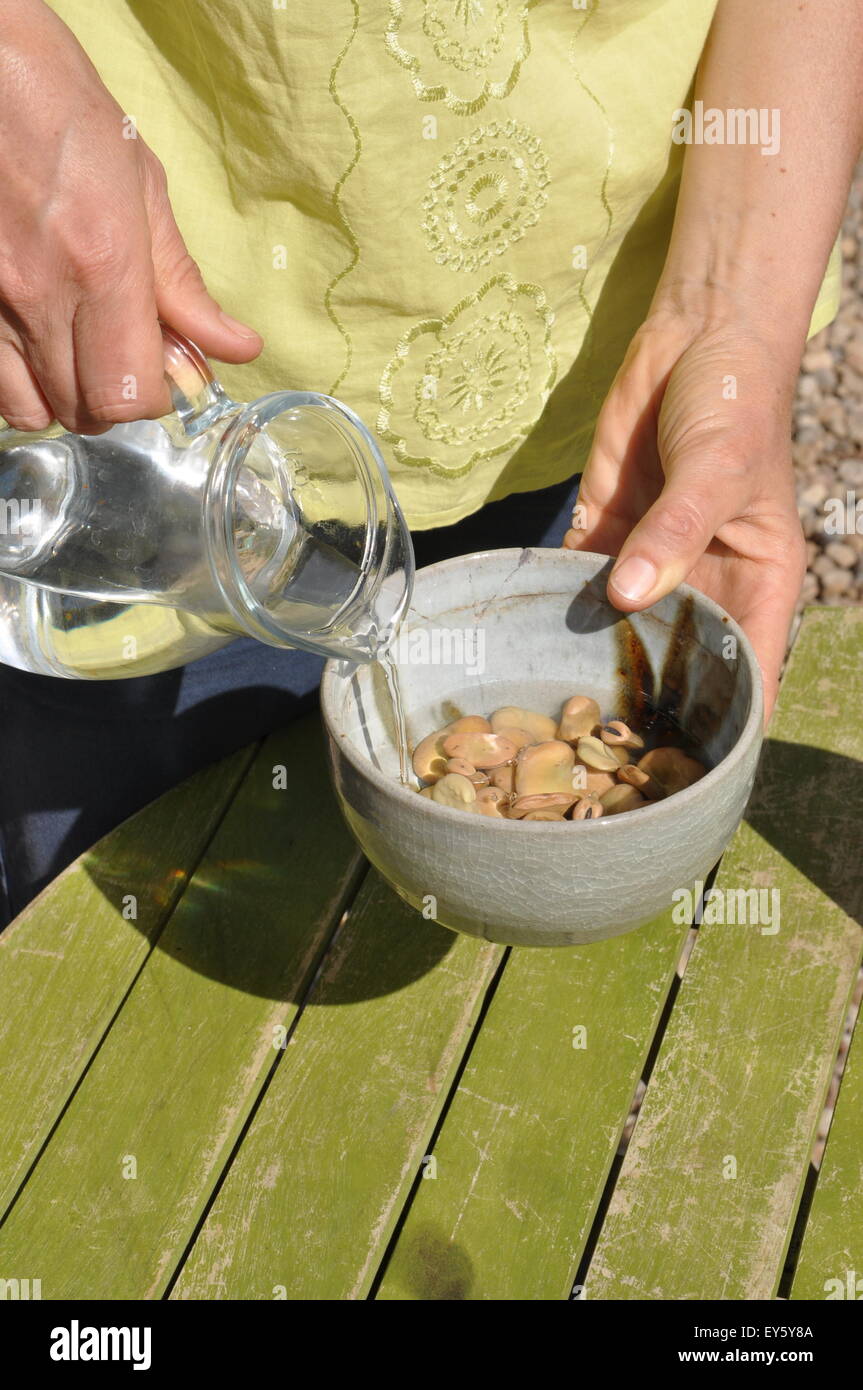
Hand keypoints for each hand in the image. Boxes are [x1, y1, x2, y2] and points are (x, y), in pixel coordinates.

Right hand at [0, 0, 261, 434]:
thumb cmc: (63, 113)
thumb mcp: (141, 187)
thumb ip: (184, 283)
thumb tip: (235, 347)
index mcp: (103, 265)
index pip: (131, 394)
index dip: (153, 397)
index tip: (161, 371)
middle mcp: (41, 295)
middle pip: (85, 411)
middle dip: (114, 400)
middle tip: (121, 359)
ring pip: (33, 409)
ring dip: (63, 397)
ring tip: (76, 355)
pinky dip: (19, 382)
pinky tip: (35, 344)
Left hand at [563, 307, 806, 724]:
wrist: (694, 335)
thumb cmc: (735, 403)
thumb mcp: (716, 470)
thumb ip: (674, 533)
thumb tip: (628, 596)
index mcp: (759, 584)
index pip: (748, 672)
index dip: (727, 724)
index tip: (691, 774)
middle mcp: (705, 586)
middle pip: (678, 665)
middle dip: (647, 707)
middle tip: (605, 765)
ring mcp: (650, 563)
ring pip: (621, 631)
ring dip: (593, 664)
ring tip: (557, 722)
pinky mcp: (603, 534)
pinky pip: (576, 583)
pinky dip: (554, 610)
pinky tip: (525, 649)